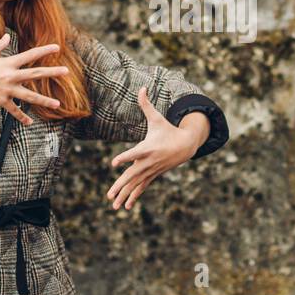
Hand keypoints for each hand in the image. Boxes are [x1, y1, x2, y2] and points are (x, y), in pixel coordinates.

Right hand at [0, 35, 68, 126]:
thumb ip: (0, 45)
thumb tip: (7, 36)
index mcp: (7, 63)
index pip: (30, 55)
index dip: (44, 50)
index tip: (57, 47)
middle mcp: (9, 76)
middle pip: (35, 74)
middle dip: (52, 72)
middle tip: (67, 71)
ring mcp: (6, 90)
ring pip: (29, 96)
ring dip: (45, 100)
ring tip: (58, 104)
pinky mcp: (0, 101)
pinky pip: (14, 111)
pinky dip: (22, 117)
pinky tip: (31, 123)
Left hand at [106, 87, 201, 209]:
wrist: (186, 145)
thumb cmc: (167, 130)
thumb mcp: (157, 118)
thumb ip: (146, 104)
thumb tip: (142, 87)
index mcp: (148, 148)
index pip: (134, 153)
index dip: (124, 157)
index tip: (114, 163)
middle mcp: (148, 162)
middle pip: (131, 175)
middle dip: (120, 185)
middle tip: (109, 195)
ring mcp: (150, 171)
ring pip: (135, 185)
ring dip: (124, 195)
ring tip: (113, 205)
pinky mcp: (152, 175)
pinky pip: (141, 188)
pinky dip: (133, 197)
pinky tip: (125, 206)